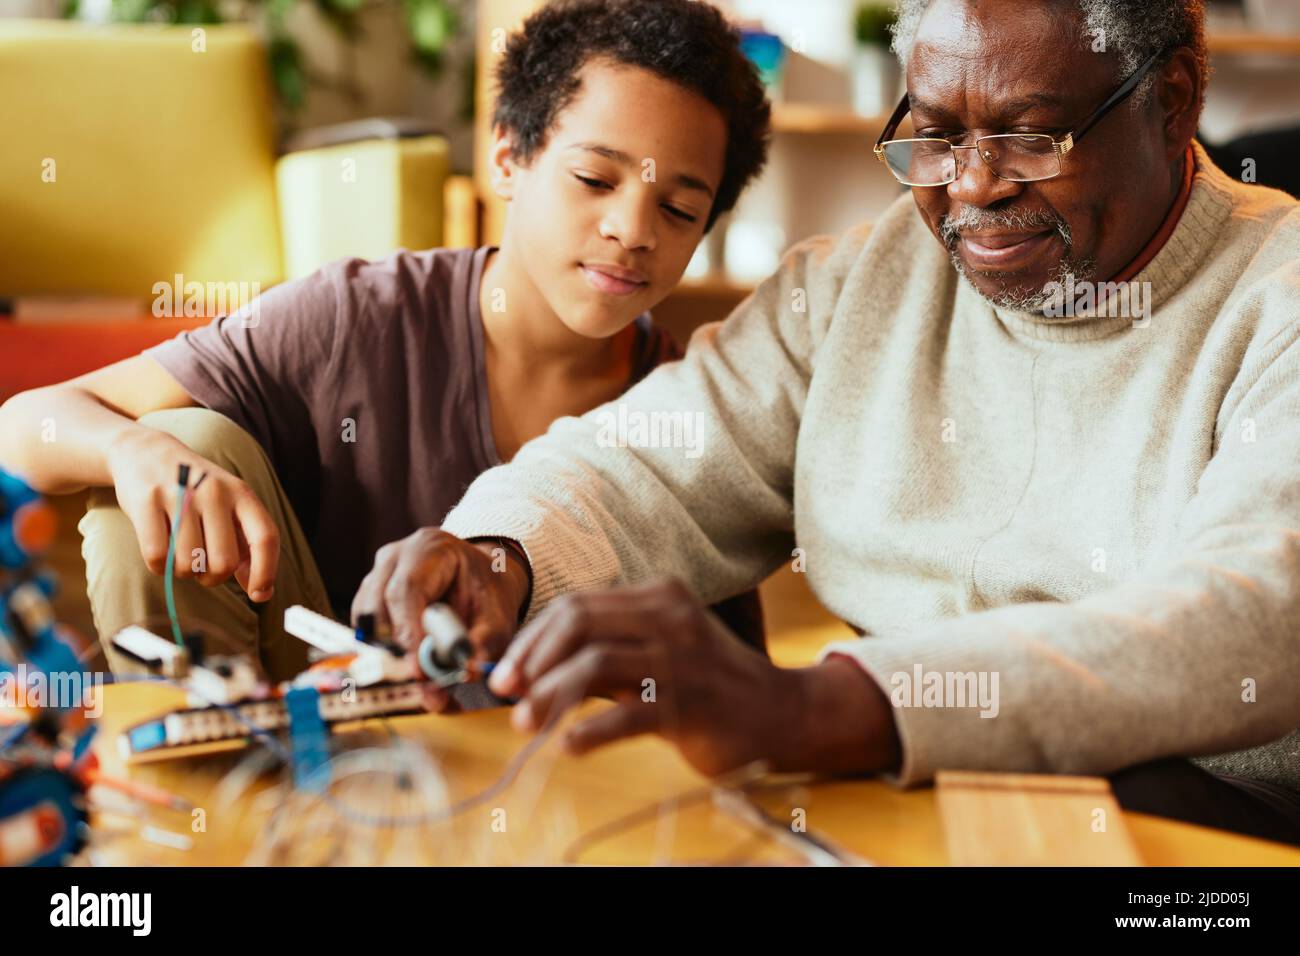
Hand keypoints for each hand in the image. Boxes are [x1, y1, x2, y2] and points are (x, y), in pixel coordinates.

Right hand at [106, 428, 278, 600]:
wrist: (147, 452)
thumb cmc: (195, 492)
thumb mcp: (229, 507)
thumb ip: (247, 546)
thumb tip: (262, 592)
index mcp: (242, 494)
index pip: (265, 538)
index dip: (266, 572)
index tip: (259, 595)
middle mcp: (215, 491)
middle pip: (224, 562)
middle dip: (213, 578)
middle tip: (203, 568)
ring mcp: (180, 495)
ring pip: (188, 565)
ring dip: (184, 571)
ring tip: (181, 552)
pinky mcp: (146, 501)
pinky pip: (157, 557)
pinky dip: (159, 566)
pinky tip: (160, 550)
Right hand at [350, 528, 529, 657]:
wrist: (480, 580)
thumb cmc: (487, 594)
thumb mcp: (498, 619)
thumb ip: (484, 644)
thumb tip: (465, 673)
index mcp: (431, 548)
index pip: (407, 589)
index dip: (409, 631)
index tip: (420, 670)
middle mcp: (396, 557)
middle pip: (378, 605)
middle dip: (397, 649)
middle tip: (419, 680)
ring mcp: (377, 574)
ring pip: (367, 621)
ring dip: (389, 653)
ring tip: (421, 673)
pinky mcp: (369, 596)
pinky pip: (366, 629)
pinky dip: (384, 652)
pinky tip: (410, 662)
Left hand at [487, 578, 900, 777]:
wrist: (782, 713)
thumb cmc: (710, 684)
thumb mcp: (660, 650)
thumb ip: (605, 652)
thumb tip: (530, 671)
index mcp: (659, 596)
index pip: (577, 606)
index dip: (533, 639)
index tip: (507, 672)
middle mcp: (670, 618)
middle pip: (578, 624)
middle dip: (532, 660)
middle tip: (506, 694)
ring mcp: (682, 660)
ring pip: (594, 665)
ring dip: (549, 696)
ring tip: (526, 723)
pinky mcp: (691, 705)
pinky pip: (628, 715)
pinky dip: (590, 731)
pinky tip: (569, 745)